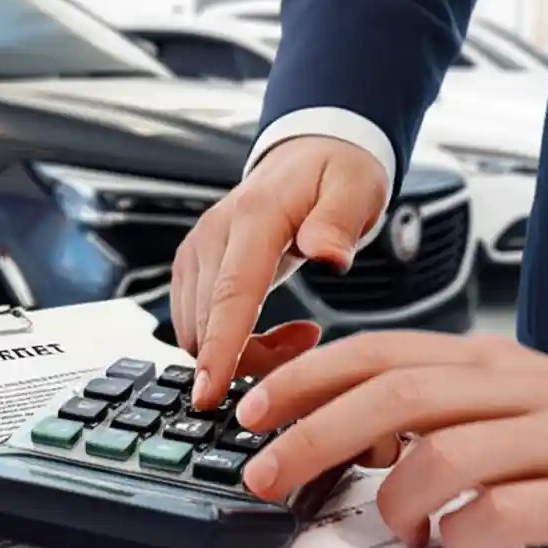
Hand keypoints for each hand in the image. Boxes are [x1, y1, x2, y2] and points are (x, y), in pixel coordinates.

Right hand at [170, 136, 386, 408]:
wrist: (307, 154)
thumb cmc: (333, 174)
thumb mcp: (355, 189)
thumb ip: (339, 222)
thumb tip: (329, 254)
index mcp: (253, 219)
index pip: (230, 294)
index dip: (219, 349)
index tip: (209, 393)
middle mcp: (212, 236)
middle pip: (208, 324)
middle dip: (250, 358)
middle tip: (308, 345)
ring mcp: (196, 252)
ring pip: (197, 331)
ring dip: (240, 352)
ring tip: (296, 337)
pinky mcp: (192, 267)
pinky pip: (197, 324)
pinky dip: (228, 342)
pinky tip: (268, 329)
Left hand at [235, 332, 547, 547]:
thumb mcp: (491, 412)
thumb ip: (420, 410)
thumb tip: (325, 426)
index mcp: (487, 362)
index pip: (380, 352)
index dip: (307, 379)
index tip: (253, 411)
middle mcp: (521, 387)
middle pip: (398, 396)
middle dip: (316, 434)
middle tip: (269, 473)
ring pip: (447, 452)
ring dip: (397, 497)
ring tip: (398, 525)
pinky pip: (506, 511)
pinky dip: (460, 533)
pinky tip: (452, 543)